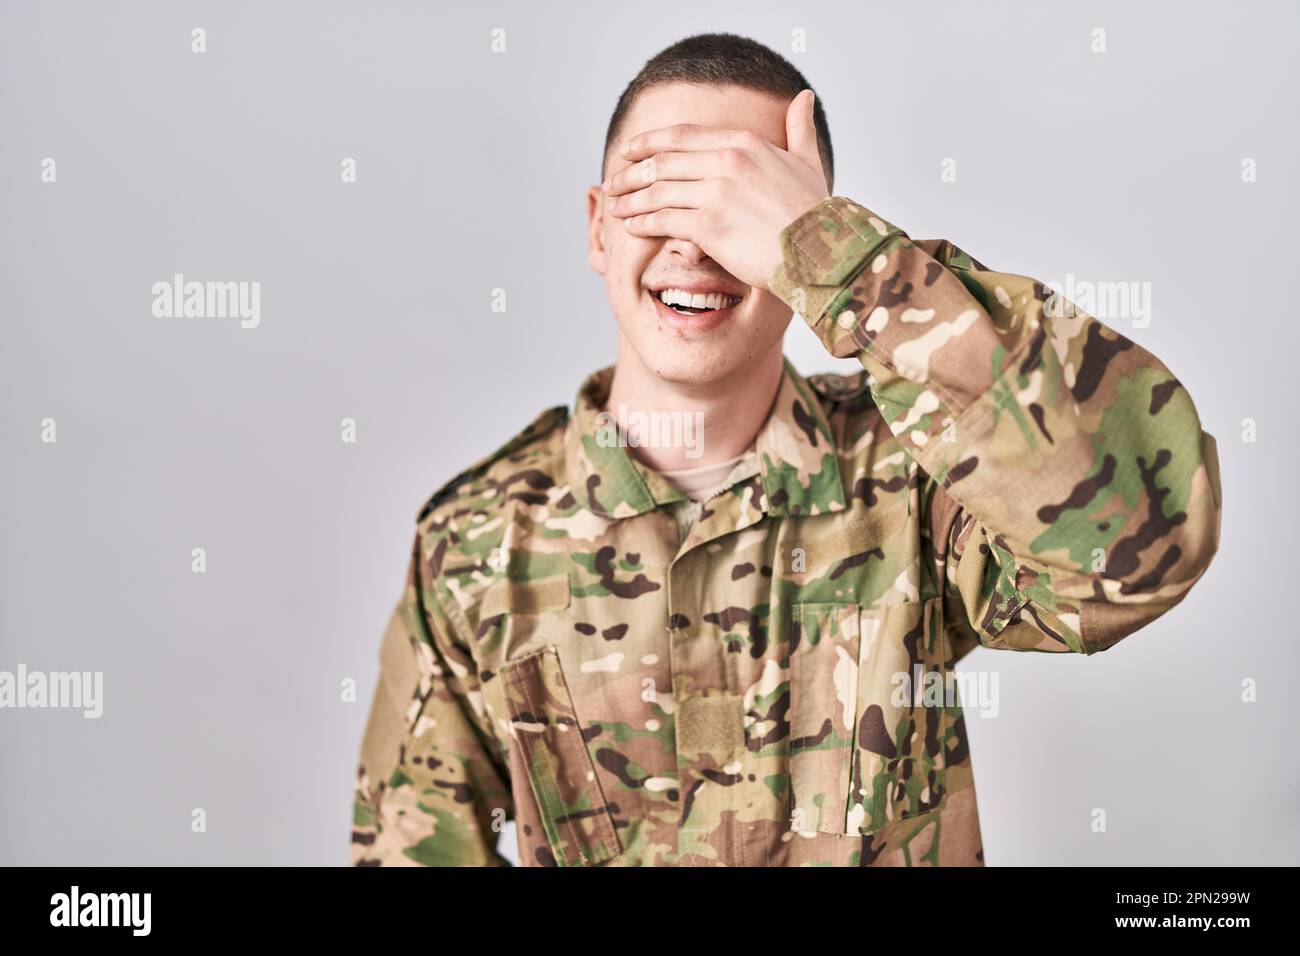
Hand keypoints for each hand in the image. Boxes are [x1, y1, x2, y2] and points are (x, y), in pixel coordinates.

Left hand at [602, 89, 829, 289]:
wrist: (823, 251)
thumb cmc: (816, 213)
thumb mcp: (808, 161)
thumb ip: (799, 129)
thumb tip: (804, 98)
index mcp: (744, 142)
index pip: (681, 135)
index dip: (648, 143)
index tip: (629, 151)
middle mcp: (727, 161)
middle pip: (662, 161)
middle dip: (631, 172)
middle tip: (614, 182)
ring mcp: (717, 193)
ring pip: (658, 190)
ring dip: (630, 199)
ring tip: (615, 206)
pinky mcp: (710, 226)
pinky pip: (664, 219)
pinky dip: (643, 222)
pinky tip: (632, 226)